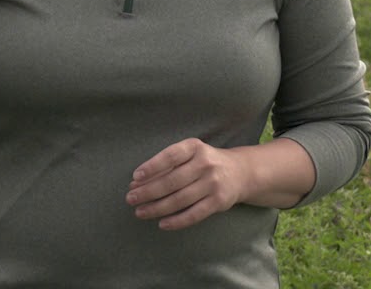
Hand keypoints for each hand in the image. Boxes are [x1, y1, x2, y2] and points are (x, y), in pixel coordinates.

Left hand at [125, 138, 249, 230]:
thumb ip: (165, 167)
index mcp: (194, 147)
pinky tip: (162, 224)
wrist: (240, 172)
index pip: (170, 156)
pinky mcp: (218, 202)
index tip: (135, 177)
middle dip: (148, 191)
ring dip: (157, 208)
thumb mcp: (189, 155)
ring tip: (140, 212)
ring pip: (180, 199)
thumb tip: (136, 183)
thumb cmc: (204, 163)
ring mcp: (213, 184)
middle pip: (172, 181)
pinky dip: (177, 221)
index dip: (152, 167)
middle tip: (130, 199)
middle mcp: (205, 164)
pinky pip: (194, 214)